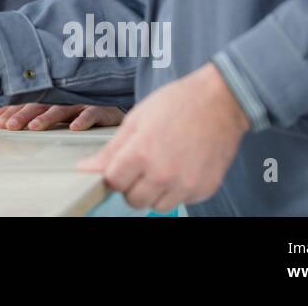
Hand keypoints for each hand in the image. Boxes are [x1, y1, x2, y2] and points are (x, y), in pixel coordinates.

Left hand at [0, 103, 124, 131]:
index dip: (12, 110)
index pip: (28, 103)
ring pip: (62, 108)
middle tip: (10, 126)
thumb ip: (29, 113)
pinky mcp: (102, 108)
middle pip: (40, 105)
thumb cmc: (81, 109)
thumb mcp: (55, 111)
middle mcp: (64, 97)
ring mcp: (82, 101)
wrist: (117, 103)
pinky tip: (75, 128)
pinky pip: (92, 113)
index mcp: (51, 98)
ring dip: (47, 117)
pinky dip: (84, 120)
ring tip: (34, 127)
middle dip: (23, 114)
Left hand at [77, 62, 248, 211]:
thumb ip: (111, 150)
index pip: (113, 183)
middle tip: (143, 163)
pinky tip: (182, 166)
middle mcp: (163, 175)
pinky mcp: (204, 190)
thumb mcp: (136, 120)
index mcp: (141, 154)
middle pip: (133, 200)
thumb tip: (86, 169)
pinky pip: (181, 200)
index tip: (121, 164)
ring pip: (157, 205)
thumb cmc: (177, 104)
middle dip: (132, 185)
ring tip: (163, 164)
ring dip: (154, 191)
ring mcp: (185, 185)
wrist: (220, 102)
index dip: (114, 173)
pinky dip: (177, 189)